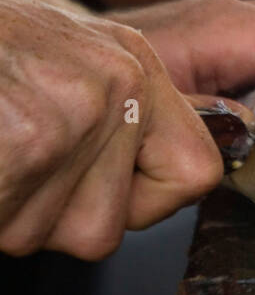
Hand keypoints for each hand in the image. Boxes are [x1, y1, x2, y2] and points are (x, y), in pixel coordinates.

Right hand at [0, 0, 222, 259]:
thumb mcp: (72, 59)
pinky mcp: (26, 145)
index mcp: (134, 66)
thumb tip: (191, 178)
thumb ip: (126, 120)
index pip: (195, 174)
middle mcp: (116, 87)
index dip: (148, 201)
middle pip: (105, 228)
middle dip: (50, 214)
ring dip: (10, 211)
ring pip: (46, 235)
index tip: (110, 187)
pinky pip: (11, 227)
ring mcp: (70, 117)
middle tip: (15, 153)